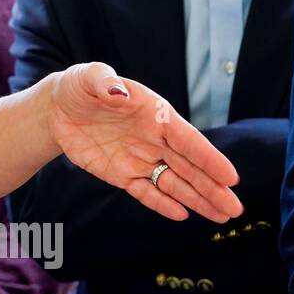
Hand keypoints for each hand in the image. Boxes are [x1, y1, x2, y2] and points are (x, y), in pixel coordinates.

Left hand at [48, 62, 242, 222]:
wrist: (57, 108)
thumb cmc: (80, 87)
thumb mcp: (89, 77)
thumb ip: (105, 82)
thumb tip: (119, 91)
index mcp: (154, 114)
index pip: (187, 139)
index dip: (209, 158)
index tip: (230, 177)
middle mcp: (153, 139)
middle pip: (188, 166)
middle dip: (212, 187)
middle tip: (235, 208)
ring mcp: (139, 158)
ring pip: (173, 182)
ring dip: (196, 199)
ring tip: (222, 216)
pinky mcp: (121, 174)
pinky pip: (144, 191)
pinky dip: (161, 203)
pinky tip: (181, 215)